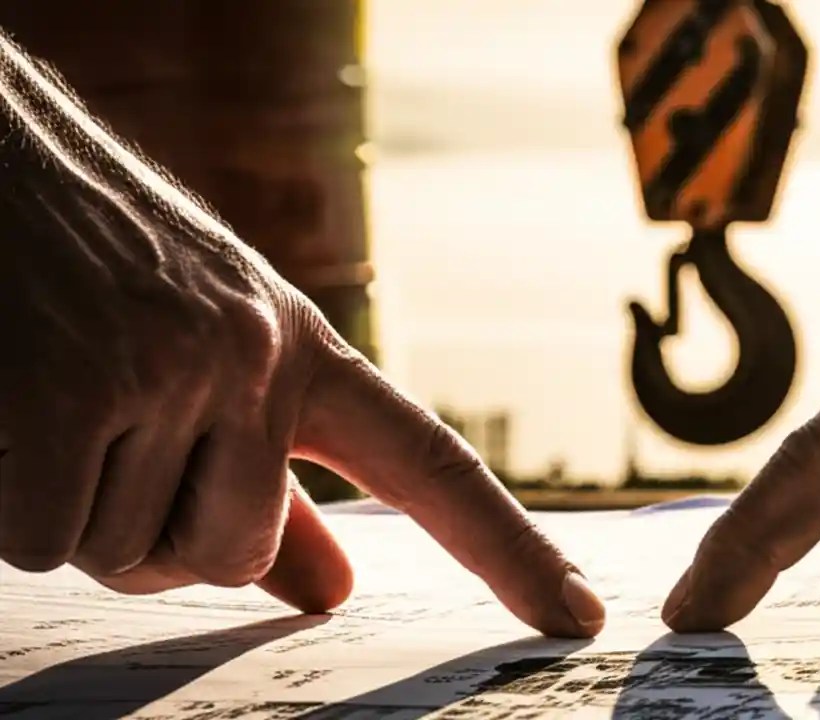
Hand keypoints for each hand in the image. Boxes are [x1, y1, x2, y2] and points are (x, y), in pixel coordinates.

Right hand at [0, 40, 604, 637]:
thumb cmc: (113, 274)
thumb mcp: (216, 355)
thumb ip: (271, 482)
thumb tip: (329, 590)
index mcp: (304, 353)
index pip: (433, 467)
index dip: (509, 548)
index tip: (576, 614)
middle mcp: (256, 359)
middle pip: (234, 556)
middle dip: (166, 541)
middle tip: (112, 447)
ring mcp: (166, 374)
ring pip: (128, 557)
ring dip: (83, 511)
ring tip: (60, 404)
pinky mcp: (64, 399)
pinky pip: (44, 541)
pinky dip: (17, 506)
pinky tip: (16, 417)